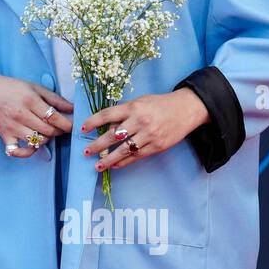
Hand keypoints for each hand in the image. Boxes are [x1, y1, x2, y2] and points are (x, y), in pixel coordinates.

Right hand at [0, 71, 72, 156]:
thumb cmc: (10, 87)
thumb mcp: (34, 87)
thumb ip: (55, 99)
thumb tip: (73, 109)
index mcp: (30, 100)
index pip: (54, 117)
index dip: (67, 124)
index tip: (72, 125)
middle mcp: (21, 115)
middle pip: (48, 131)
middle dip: (59, 131)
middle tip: (59, 127)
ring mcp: (12, 127)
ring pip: (38, 142)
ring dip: (46, 139)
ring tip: (46, 132)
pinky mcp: (4, 136)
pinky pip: (18, 152)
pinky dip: (27, 152)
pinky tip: (32, 145)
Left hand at [82, 90, 209, 170]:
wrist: (185, 109)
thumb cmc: (160, 104)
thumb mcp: (140, 102)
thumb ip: (124, 113)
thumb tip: (106, 126)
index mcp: (134, 107)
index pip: (107, 115)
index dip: (93, 122)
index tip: (83, 129)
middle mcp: (140, 121)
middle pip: (113, 136)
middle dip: (97, 145)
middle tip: (86, 151)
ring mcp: (149, 135)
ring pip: (123, 150)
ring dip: (108, 159)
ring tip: (97, 165)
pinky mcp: (156, 146)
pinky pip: (136, 156)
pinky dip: (123, 162)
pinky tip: (114, 165)